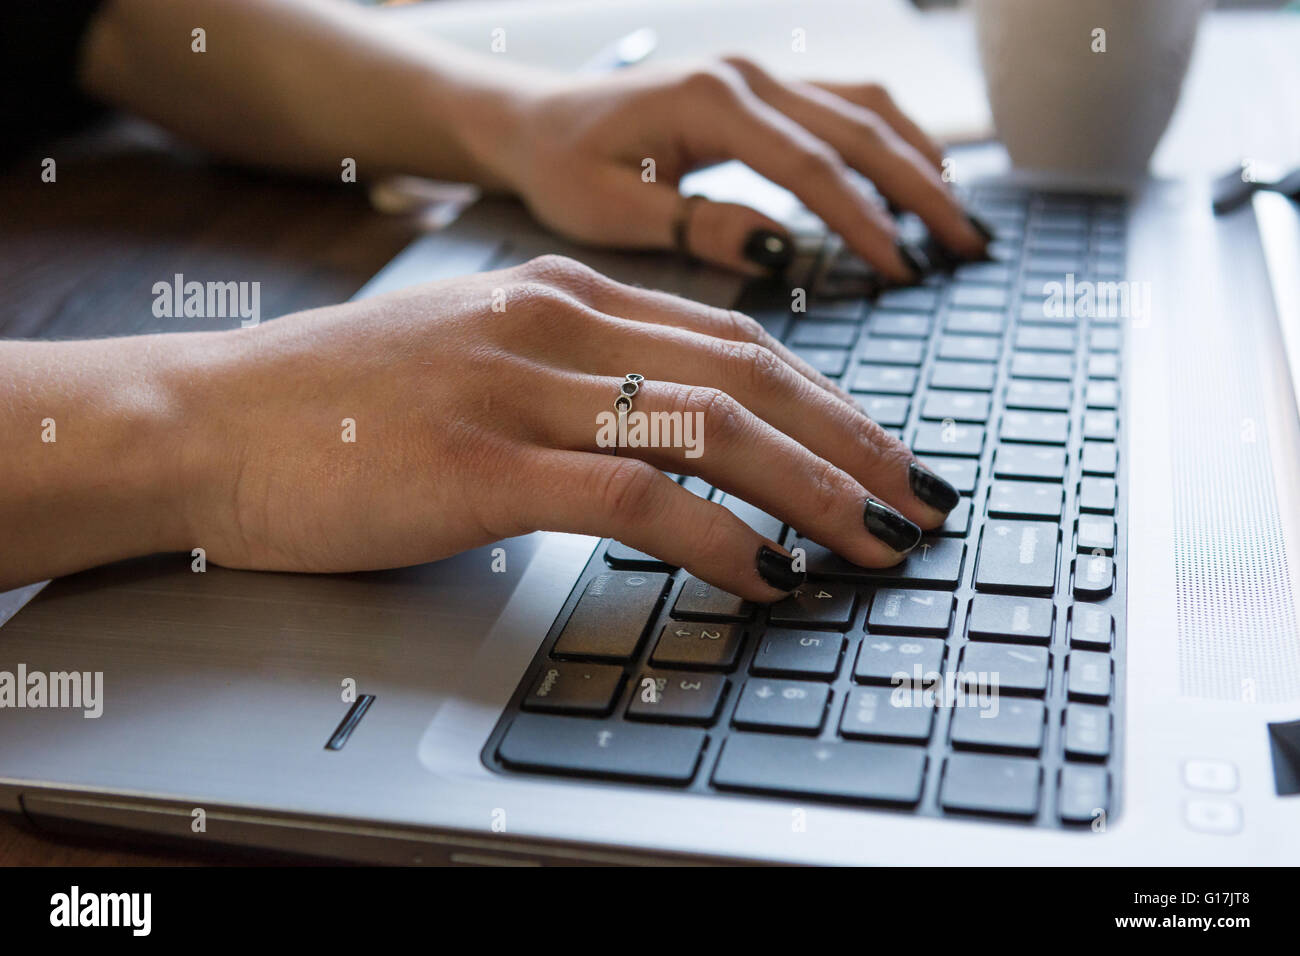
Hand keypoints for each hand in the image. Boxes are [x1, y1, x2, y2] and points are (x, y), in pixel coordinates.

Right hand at [175, 256, 959, 600]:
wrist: (209, 419)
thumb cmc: (336, 402)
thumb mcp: (471, 356)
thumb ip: (567, 376)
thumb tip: (661, 430)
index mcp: (559, 296)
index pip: (732, 337)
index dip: (827, 398)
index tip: (878, 449)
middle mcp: (555, 326)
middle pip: (751, 374)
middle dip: (852, 442)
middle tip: (916, 497)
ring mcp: (521, 391)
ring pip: (715, 428)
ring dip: (814, 491)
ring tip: (873, 542)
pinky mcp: (484, 466)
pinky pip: (638, 495)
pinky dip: (721, 538)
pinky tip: (765, 574)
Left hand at [488, 58, 988, 277]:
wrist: (534, 121)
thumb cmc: (564, 167)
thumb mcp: (612, 210)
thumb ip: (696, 224)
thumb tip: (779, 247)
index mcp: (707, 102)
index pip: (807, 165)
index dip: (861, 218)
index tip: (901, 268)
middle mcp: (744, 76)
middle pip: (855, 128)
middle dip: (917, 189)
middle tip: (965, 246)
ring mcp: (758, 76)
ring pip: (862, 107)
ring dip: (916, 159)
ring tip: (959, 219)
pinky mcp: (762, 92)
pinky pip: (844, 106)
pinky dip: (890, 140)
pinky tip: (919, 177)